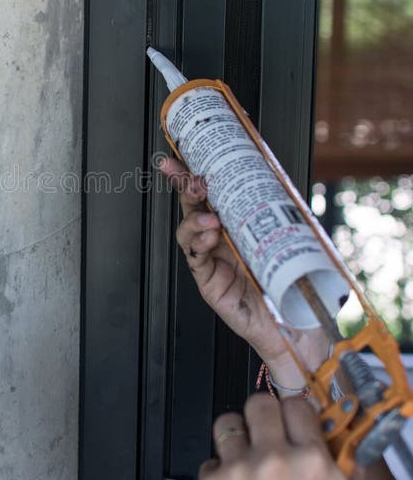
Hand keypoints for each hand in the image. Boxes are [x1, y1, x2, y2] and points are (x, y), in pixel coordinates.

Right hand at [158, 157, 328, 389]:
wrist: (297, 324)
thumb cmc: (293, 283)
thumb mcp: (289, 238)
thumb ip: (279, 212)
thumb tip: (275, 175)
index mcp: (236, 224)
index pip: (212, 193)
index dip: (193, 172)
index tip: (182, 154)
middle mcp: (220, 239)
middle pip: (193, 206)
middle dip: (185, 187)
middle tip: (193, 178)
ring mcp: (212, 259)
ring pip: (188, 230)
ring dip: (194, 217)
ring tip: (209, 215)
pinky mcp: (209, 281)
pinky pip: (195, 257)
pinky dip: (199, 242)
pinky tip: (211, 235)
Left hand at [195, 394, 360, 479]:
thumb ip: (346, 461)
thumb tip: (337, 428)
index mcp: (312, 462)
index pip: (297, 403)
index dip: (292, 412)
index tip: (289, 420)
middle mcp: (274, 460)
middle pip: (259, 403)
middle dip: (262, 417)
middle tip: (263, 433)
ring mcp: (238, 471)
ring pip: (227, 423)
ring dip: (236, 439)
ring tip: (243, 460)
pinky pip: (210, 460)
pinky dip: (220, 474)